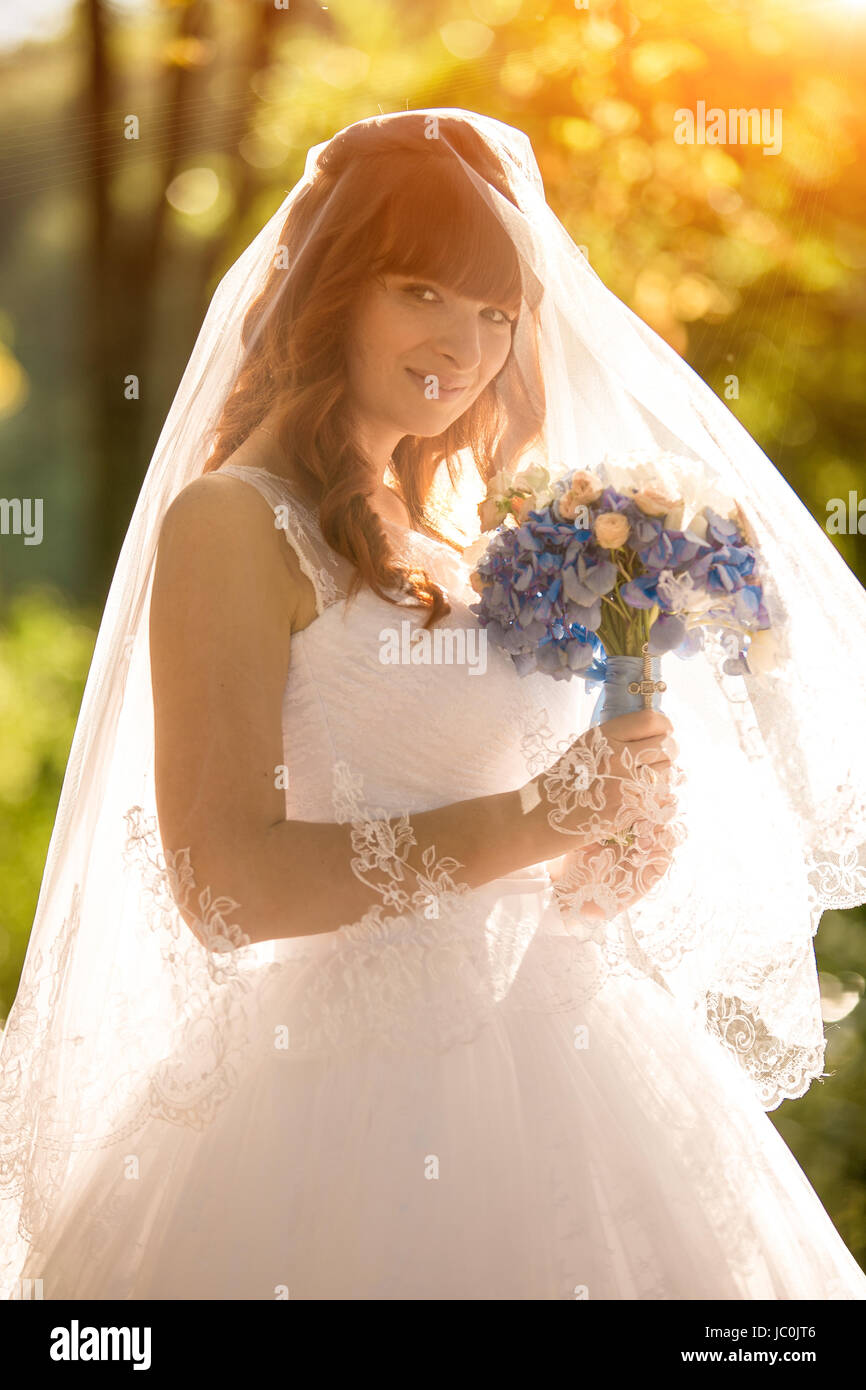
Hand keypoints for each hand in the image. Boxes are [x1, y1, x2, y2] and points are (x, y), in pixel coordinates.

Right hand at [532, 711, 682, 925]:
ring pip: (668, 772)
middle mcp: (618, 756)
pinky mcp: (631, 809)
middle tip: (654, 759)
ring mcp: (626, 784)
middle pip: (667, 746)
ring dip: (661, 776)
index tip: (661, 733)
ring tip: (643, 781)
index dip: (663, 726)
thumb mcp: (585, 747)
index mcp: (604, 736)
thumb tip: (653, 732)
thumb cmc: (562, 781)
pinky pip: (661, 796)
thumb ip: (617, 738)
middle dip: (666, 752)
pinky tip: (638, 798)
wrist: (540, 817)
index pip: (652, 720)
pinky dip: (655, 797)